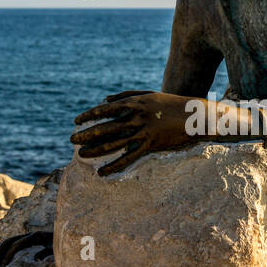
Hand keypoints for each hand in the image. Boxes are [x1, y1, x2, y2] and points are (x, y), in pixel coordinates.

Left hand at [70, 91, 195, 175]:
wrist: (195, 115)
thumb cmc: (171, 103)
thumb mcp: (148, 94)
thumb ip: (126, 95)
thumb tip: (105, 100)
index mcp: (134, 103)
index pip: (105, 110)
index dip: (89, 115)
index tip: (76, 121)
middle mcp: (136, 117)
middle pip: (105, 127)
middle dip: (86, 134)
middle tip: (71, 140)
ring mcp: (143, 132)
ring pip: (114, 143)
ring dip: (95, 149)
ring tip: (81, 155)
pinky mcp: (151, 145)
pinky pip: (129, 158)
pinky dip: (114, 166)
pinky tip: (102, 172)